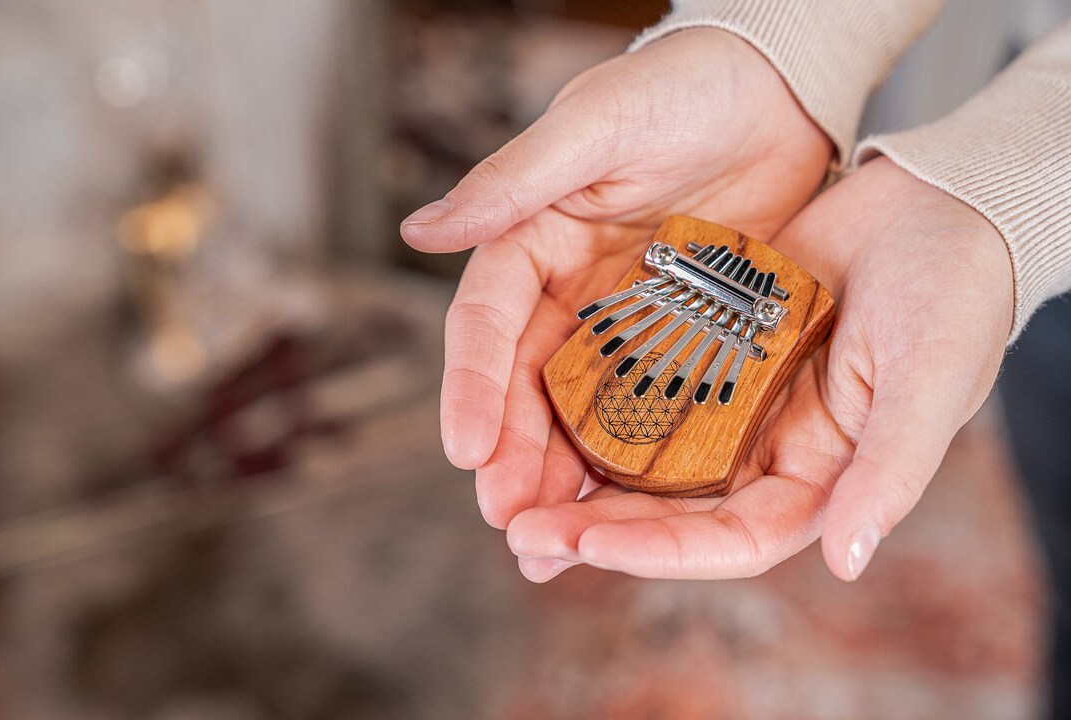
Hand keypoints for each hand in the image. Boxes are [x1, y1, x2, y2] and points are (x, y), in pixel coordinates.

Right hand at [401, 29, 832, 532]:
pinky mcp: (677, 341)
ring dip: (560, 476)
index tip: (467, 450)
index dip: (472, 387)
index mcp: (529, 241)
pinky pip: (648, 409)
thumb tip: (419, 231)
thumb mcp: (595, 126)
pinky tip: (623, 512)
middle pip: (525, 386)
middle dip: (512, 454)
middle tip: (509, 520)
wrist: (774, 89)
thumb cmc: (678, 87)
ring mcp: (619, 323)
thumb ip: (515, 183)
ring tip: (550, 543)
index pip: (485, 323)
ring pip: (578, 412)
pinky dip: (630, 461)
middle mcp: (564, 291)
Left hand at [507, 158, 1012, 581]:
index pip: (733, 539)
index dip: (663, 550)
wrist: (933, 205)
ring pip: (642, 457)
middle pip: (672, 511)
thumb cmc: (955, 296)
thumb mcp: (930, 382)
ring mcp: (730, 401)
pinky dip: (594, 404)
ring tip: (506, 492)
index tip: (589, 543)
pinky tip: (536, 410)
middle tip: (521, 537)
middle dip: (598, 529)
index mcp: (818, 477)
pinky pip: (638, 384)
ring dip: (578, 477)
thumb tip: (846, 558)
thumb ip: (890, 470)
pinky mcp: (703, 349)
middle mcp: (764, 450)